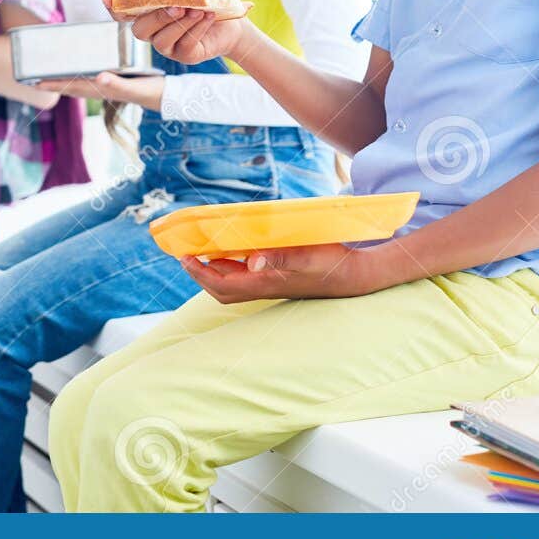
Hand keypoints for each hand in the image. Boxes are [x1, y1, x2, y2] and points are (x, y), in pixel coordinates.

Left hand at [35, 72, 163, 110]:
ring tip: (48, 74)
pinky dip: (80, 72)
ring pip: (79, 82)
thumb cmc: (152, 91)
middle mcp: (101, 87)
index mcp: (101, 88)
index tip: (35, 82)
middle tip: (33, 78)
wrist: (169, 95)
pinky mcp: (115, 78)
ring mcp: (107, 84)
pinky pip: (91, 76)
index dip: (53, 84)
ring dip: (64, 79)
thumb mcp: (135, 87)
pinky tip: (79, 67)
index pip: (72, 87)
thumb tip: (99, 78)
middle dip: (53, 83)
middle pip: (71, 86)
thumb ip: (118, 85)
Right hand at [113, 0, 248, 65]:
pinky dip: (195, 29)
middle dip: (157, 17)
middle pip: (139, 30)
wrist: (231, 16)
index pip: (123, 13)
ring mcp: (166, 46)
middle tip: (178, 6)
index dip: (113, 7)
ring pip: (160, 40)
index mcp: (147, 11)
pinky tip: (207, 18)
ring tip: (197, 10)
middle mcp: (152, 31)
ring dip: (179, 24)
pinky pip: (183, 45)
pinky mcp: (184, 56)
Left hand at [180, 242, 389, 303]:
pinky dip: (234, 264)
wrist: (355, 276)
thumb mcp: (307, 256)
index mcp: (265, 284)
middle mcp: (264, 287)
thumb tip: (251, 261)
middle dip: (201, 274)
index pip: (221, 284)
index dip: (199, 273)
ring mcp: (272, 284)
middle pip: (222, 289)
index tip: (183, 257)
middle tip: (186, 254)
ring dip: (215, 270)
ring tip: (202, 250)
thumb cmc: (331, 264)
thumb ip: (281, 257)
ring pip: (234, 282)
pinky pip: (248, 275)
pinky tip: (235, 249)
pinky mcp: (280, 278)